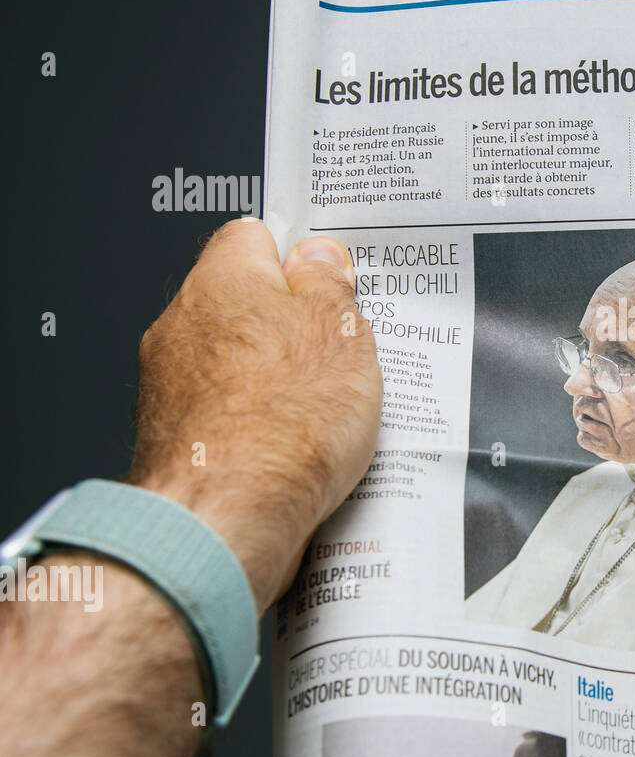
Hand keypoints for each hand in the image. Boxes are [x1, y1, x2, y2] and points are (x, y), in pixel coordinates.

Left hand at [128, 219, 382, 612]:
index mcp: (222, 280)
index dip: (299, 258)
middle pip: (244, 303)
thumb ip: (328, 285)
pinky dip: (256, 424)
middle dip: (291, 324)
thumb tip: (318, 259)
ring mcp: (170, 384)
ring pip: (235, 362)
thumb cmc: (283, 425)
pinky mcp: (173, 438)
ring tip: (324, 410)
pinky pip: (226, 413)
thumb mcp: (341, 332)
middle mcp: (183, 324)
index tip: (331, 285)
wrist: (226, 520)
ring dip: (274, 378)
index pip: (253, 237)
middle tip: (340, 351)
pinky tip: (293, 448)